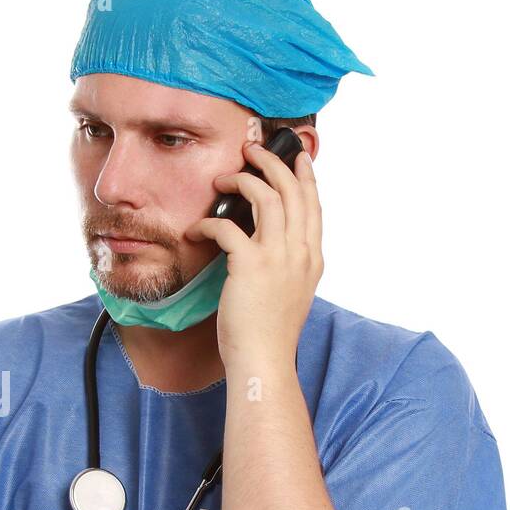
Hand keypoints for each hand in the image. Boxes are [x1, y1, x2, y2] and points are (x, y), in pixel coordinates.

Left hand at [184, 140, 322, 367]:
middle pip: (292, 190)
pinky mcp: (250, 265)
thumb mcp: (288, 292)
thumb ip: (286, 264)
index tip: (295, 156)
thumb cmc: (268, 332)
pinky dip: (209, 222)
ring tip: (222, 179)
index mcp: (313, 258)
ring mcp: (279, 257)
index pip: (313, 204)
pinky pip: (229, 226)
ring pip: (267, 197)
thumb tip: (268, 243)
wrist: (264, 360)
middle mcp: (301, 252)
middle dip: (272, 162)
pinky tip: (196, 228)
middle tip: (251, 150)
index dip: (304, 175)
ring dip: (242, 180)